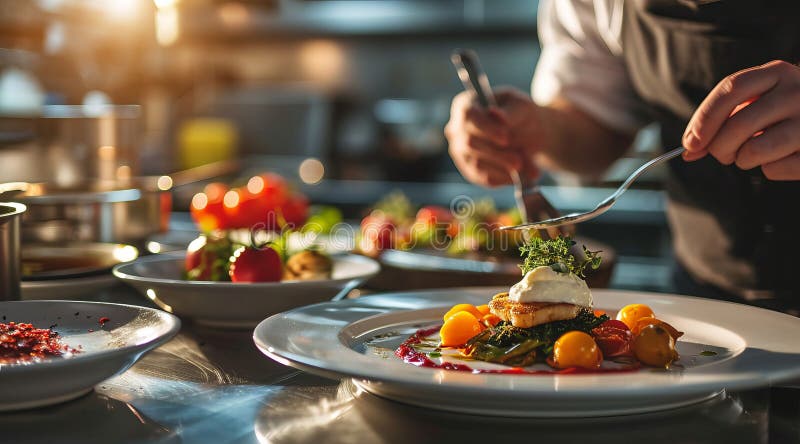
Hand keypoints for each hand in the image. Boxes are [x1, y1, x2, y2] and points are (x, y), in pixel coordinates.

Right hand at [445, 87, 542, 186]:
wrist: (529, 133)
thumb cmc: (521, 114)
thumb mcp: (521, 106)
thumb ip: (510, 111)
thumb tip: (495, 114)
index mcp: (465, 105)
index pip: (468, 115)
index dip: (485, 128)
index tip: (505, 138)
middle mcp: (456, 129)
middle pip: (469, 143)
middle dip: (497, 154)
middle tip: (519, 161)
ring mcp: (460, 151)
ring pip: (476, 163)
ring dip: (502, 168)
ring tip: (524, 169)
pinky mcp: (469, 170)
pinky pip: (481, 178)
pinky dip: (501, 178)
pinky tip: (517, 177)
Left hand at [682, 60, 799, 179]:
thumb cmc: (784, 113)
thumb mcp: (757, 104)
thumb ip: (722, 121)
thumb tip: (689, 150)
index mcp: (777, 73)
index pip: (731, 88)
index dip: (705, 117)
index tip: (690, 143)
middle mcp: (797, 91)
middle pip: (738, 124)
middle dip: (718, 148)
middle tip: (721, 154)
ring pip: (754, 150)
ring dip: (742, 160)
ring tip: (751, 154)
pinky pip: (776, 169)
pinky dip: (770, 170)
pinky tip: (782, 158)